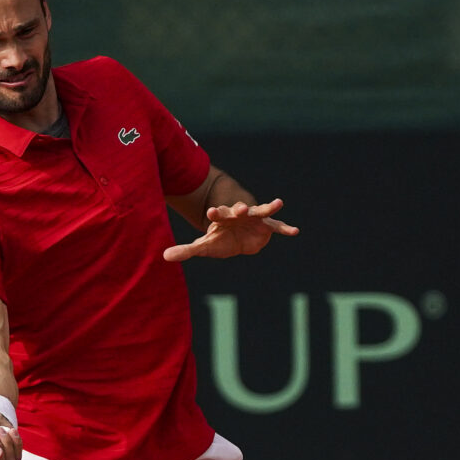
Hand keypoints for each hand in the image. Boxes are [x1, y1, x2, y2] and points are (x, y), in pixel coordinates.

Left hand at [162, 198, 297, 262]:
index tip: (211, 212)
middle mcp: (239, 214)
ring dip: (268, 208)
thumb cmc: (220, 238)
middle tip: (241, 208)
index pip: (217, 213)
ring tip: (278, 203)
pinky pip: (277, 227)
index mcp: (223, 217)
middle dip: (239, 208)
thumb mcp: (204, 246)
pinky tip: (295, 231)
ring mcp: (254, 218)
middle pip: (239, 209)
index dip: (215, 213)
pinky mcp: (266, 226)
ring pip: (261, 211)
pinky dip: (285, 228)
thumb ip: (186, 250)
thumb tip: (164, 256)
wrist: (238, 236)